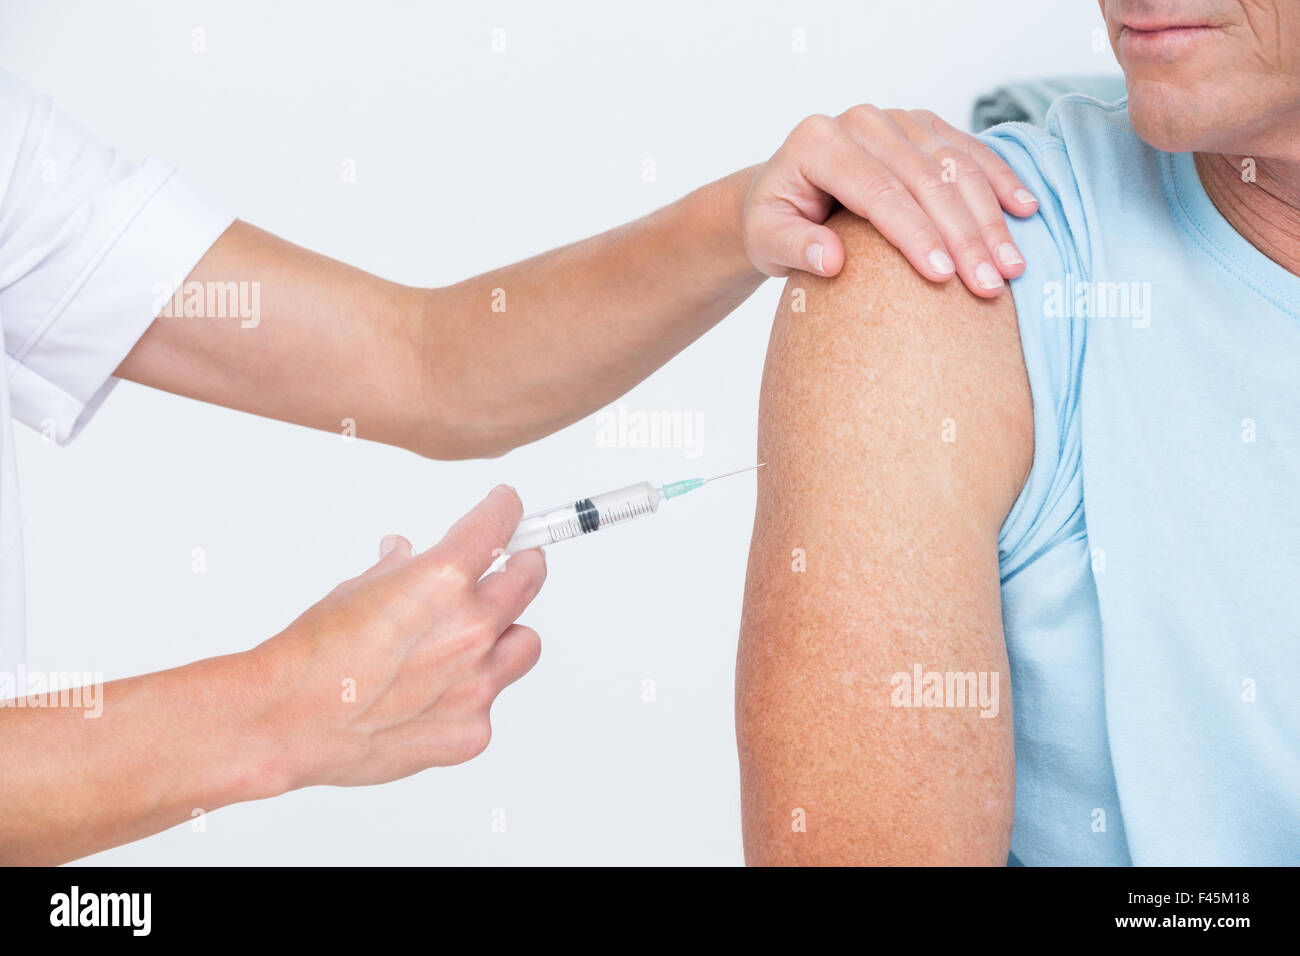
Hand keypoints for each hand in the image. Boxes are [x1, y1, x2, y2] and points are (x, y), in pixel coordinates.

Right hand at [250, 485, 544, 788]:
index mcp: (444, 580)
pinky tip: (432, 697)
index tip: (507, 508)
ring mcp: (477, 683)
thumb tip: (406, 554)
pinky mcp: (472, 730)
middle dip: (523, 565)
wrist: (289, 722)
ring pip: (525, 644)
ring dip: (507, 635)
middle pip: (529, 579)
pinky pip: (490, 699)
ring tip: (473, 640)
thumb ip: (397, 570)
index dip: (505, 511)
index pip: (498, 526)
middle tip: (515, 564)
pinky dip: (470, 693)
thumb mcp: (357, 589)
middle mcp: (471, 628)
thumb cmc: (315, 654)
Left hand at [742, 106, 1038, 295]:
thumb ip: (793, 248)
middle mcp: (861, 121)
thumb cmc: (775, 221)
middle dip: (963, 235)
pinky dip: (1000, 180)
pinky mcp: (923, 125)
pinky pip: (969, 150)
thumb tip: (831, 260)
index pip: (878, 191)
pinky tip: (1026, 210)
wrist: (783, 193)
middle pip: (924, 178)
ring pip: (955, 164)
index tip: (943, 276)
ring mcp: (896, 119)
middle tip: (989, 285)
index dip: (914, 234)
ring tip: (1012, 266)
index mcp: (819, 142)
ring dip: (989, 217)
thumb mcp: (766, 240)